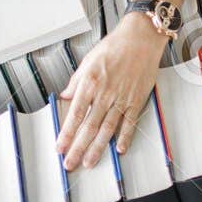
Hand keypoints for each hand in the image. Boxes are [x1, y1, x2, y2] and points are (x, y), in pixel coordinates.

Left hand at [56, 13, 165, 168]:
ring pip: (107, 129)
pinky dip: (125, 137)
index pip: (75, 113)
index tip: (60, 146)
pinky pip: (129, 123)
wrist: (140, 38)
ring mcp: (122, 98)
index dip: (66, 133)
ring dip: (97, 149)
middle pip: (89, 126)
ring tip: (89, 162)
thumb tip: (65, 96)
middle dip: (78, 148)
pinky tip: (119, 149)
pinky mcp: (136, 100)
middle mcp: (105, 93)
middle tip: (70, 163)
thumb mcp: (88, 60)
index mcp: (90, 82)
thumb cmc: (115, 46)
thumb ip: (76, 81)